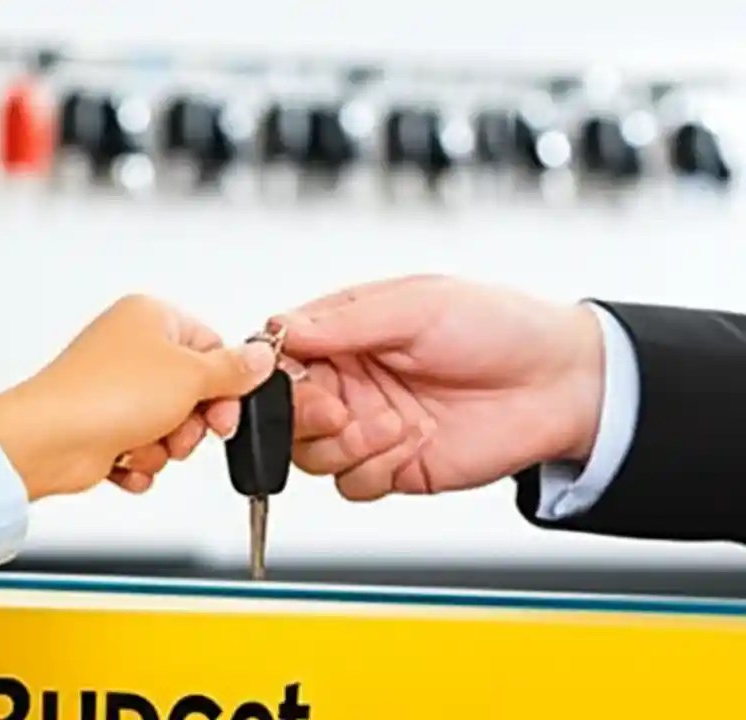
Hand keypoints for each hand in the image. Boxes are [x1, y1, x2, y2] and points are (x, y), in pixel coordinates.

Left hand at [0, 295, 276, 499]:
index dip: (225, 384)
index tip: (225, 409)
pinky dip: (137, 461)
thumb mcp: (191, 376)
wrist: (49, 442)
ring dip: (163, 447)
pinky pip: (140, 449)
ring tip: (142, 443)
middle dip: (191, 424)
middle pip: (193, 392)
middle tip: (181, 430)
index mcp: (151, 317)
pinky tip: (121, 458)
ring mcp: (112, 388)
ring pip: (168, 427)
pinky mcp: (100, 426)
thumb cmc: (104, 396)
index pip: (213, 346)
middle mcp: (130, 348)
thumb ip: (234, 370)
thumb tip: (260, 357)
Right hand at [273, 275, 604, 500]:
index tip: (293, 377)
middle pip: (286, 413)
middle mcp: (350, 382)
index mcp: (346, 333)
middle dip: (306, 416)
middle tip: (339, 409)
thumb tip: (281, 329)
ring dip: (345, 445)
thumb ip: (345, 321)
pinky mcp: (392, 467)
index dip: (276, 374)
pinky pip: (352, 484)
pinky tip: (414, 442)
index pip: (281, 357)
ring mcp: (368, 427)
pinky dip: (376, 469)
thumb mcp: (418, 305)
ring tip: (393, 424)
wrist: (562, 385)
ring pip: (312, 454)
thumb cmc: (500, 328)